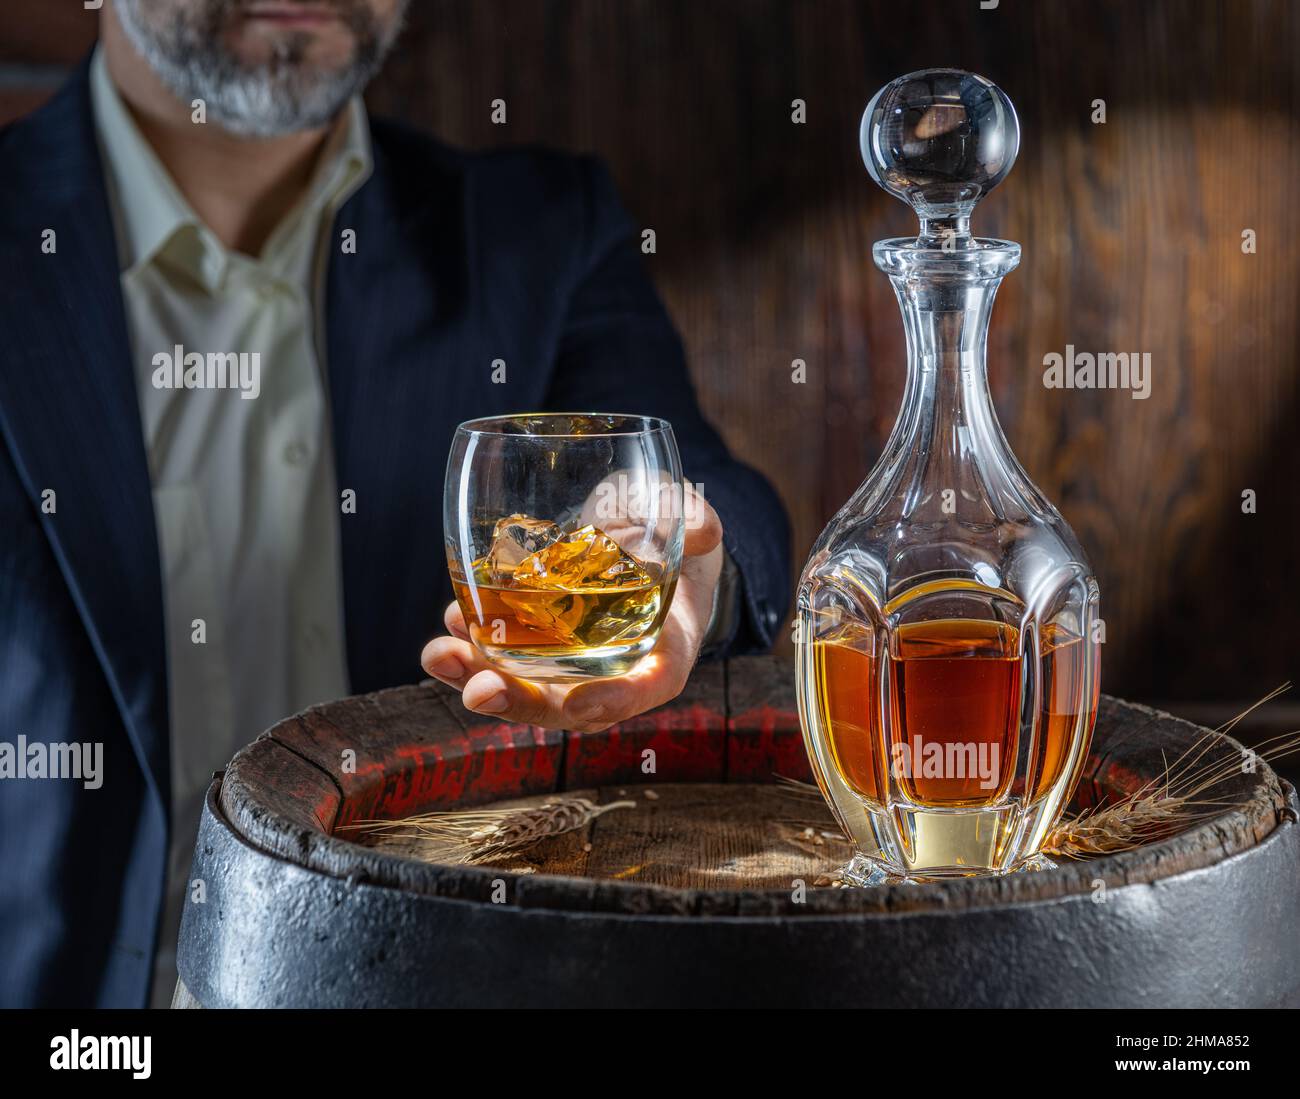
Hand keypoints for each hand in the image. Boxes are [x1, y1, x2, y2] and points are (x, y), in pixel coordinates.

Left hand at [421, 493, 724, 731]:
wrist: (640, 518)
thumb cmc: (672, 521)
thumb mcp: (691, 512)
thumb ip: (695, 518)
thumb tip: (700, 531)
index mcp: (669, 641)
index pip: (651, 683)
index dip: (617, 699)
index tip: (579, 704)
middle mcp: (617, 661)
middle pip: (571, 701)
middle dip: (521, 702)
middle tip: (477, 690)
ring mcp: (574, 653)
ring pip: (528, 683)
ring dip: (478, 676)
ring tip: (439, 655)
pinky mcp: (541, 632)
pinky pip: (506, 649)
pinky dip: (474, 641)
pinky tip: (452, 620)